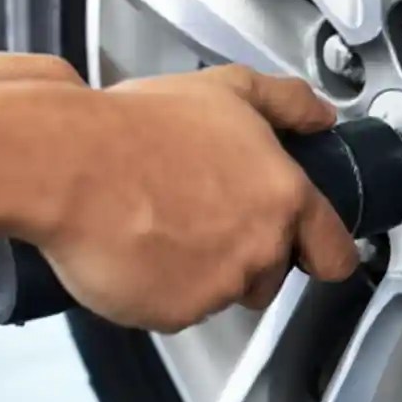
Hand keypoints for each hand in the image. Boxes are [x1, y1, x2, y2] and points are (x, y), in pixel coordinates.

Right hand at [22, 66, 356, 331]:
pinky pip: (175, 310)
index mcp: (282, 196)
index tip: (316, 252)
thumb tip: (319, 116)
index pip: (333, 250)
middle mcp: (260, 246)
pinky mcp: (173, 313)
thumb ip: (286, 102)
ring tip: (160, 224)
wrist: (69, 165)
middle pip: (270, 273)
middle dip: (243, 253)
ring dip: (200, 270)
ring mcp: (218, 285)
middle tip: (199, 215)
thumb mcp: (226, 88)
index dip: (323, 251)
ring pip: (221, 291)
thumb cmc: (137, 128)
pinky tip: (137, 248)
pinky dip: (158, 288)